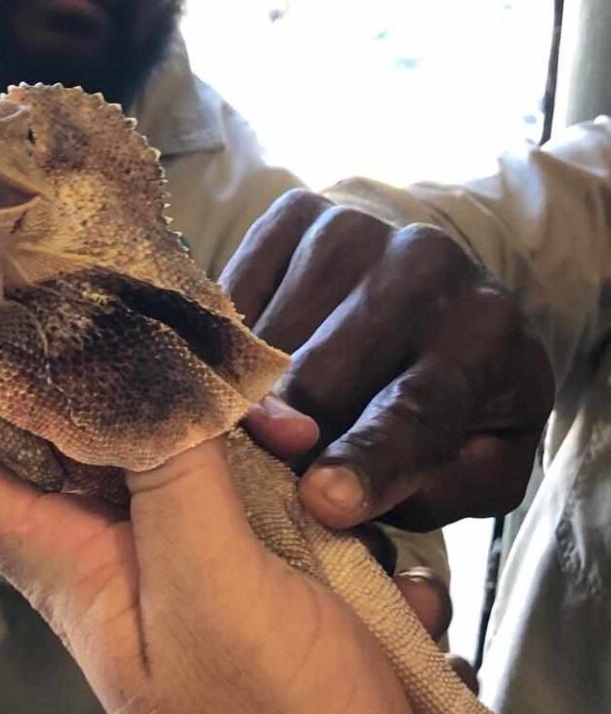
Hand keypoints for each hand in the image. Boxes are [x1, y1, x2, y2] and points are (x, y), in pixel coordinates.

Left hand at [0, 408, 462, 713]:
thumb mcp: (213, 592)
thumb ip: (169, 475)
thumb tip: (133, 364)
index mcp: (70, 564)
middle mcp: (117, 557)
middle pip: (82, 434)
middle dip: (139, 382)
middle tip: (216, 362)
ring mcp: (194, 569)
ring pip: (191, 458)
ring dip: (252, 441)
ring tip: (309, 450)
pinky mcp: (265, 583)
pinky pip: (272, 504)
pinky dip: (310, 499)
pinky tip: (355, 527)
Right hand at [222, 192, 553, 530]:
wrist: (434, 294)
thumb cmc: (456, 402)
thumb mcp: (480, 463)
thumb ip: (431, 492)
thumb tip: (339, 501)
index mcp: (489, 337)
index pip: (419, 409)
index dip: (369, 460)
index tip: (322, 500)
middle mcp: (427, 264)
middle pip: (325, 376)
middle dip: (289, 440)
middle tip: (272, 477)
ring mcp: (356, 230)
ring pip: (270, 340)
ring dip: (252, 397)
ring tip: (262, 426)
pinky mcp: (297, 212)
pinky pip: (233, 292)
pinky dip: (225, 343)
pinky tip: (246, 368)